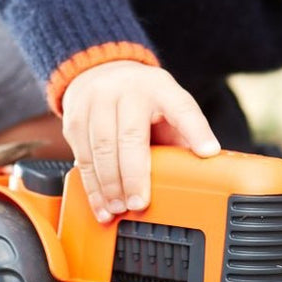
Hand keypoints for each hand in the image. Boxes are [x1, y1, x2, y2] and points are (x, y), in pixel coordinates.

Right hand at [61, 60, 219, 222]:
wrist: (99, 71)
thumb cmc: (143, 98)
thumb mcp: (168, 104)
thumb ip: (185, 131)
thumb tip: (206, 166)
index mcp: (160, 88)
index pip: (182, 107)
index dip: (196, 131)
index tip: (208, 152)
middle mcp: (126, 90)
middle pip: (131, 137)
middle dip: (134, 176)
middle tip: (140, 204)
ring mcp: (96, 101)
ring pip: (101, 149)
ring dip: (109, 186)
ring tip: (119, 210)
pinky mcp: (74, 118)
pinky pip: (82, 157)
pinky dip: (91, 186)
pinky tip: (101, 205)